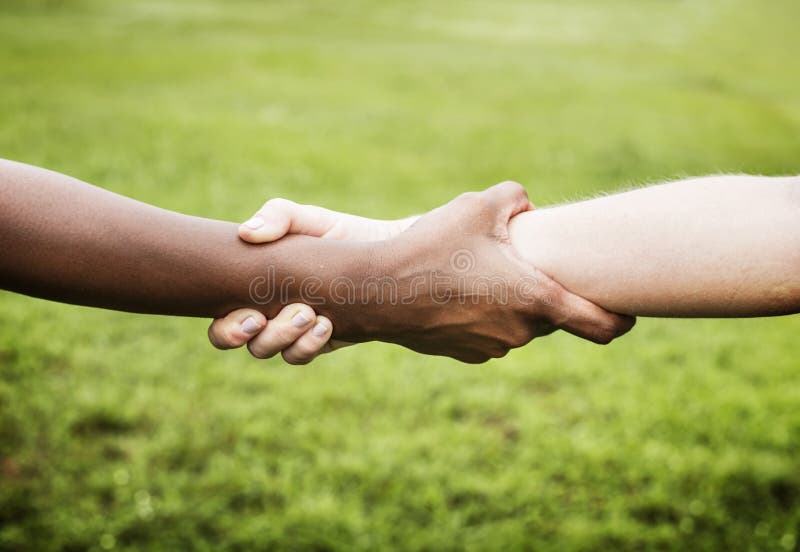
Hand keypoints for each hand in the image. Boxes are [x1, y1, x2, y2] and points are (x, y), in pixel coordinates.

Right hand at [208, 199, 416, 363]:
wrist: (386, 254)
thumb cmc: (338, 235)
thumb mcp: (308, 220)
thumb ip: (278, 216)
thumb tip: (247, 232)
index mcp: (254, 286)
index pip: (222, 318)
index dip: (226, 328)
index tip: (249, 314)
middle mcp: (268, 312)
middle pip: (238, 342)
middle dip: (244, 337)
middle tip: (261, 319)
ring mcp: (293, 330)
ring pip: (271, 350)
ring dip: (283, 336)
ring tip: (308, 313)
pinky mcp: (320, 340)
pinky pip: (301, 355)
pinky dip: (308, 344)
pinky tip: (327, 323)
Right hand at [340, 181, 635, 361]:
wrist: (376, 292)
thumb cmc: (431, 249)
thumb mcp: (476, 206)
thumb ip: (514, 198)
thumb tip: (526, 206)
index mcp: (536, 299)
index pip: (601, 327)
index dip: (621, 321)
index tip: (630, 315)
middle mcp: (520, 332)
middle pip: (550, 315)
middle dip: (542, 292)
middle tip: (519, 265)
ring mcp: (491, 347)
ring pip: (517, 323)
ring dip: (509, 302)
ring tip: (476, 274)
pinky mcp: (465, 353)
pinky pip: (488, 332)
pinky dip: (482, 314)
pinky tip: (454, 291)